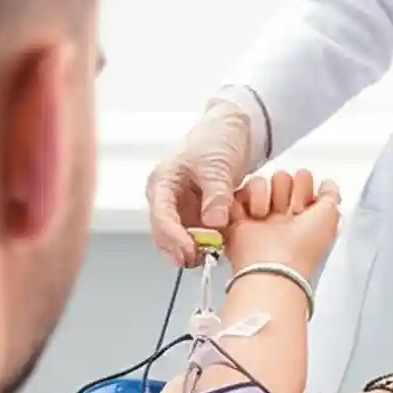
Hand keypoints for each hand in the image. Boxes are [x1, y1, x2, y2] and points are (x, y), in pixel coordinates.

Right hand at [146, 100, 252, 267]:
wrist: (232, 132)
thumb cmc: (217, 140)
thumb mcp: (218, 165)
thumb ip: (216, 195)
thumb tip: (214, 223)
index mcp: (163, 182)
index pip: (161, 216)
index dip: (173, 238)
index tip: (189, 251)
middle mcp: (166, 199)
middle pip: (164, 234)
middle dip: (181, 250)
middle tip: (202, 259)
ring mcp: (180, 210)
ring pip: (179, 241)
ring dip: (195, 251)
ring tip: (214, 254)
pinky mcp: (195, 216)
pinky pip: (197, 238)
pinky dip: (207, 246)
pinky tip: (220, 247)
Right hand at [224, 170, 340, 277]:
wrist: (273, 266)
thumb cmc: (304, 247)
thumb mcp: (330, 216)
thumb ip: (331, 195)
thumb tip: (328, 184)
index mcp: (304, 216)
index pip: (302, 180)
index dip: (304, 185)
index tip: (305, 204)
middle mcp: (282, 215)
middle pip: (282, 178)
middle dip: (286, 190)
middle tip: (287, 211)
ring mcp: (260, 216)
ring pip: (262, 182)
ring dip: (266, 194)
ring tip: (265, 214)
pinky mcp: (238, 217)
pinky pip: (240, 191)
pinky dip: (248, 199)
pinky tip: (255, 214)